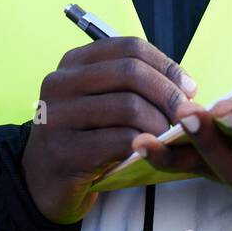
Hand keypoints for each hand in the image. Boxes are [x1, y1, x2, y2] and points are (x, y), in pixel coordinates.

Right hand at [22, 37, 197, 224]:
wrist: (43, 183)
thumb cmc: (84, 137)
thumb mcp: (102, 101)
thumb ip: (134, 85)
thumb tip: (186, 86)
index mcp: (73, 63)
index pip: (129, 47)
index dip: (166, 65)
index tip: (189, 87)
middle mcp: (60, 83)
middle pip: (130, 72)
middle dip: (168, 93)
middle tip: (187, 114)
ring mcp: (58, 117)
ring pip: (128, 106)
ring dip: (160, 122)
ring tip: (171, 136)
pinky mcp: (64, 152)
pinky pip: (120, 140)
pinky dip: (145, 144)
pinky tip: (152, 151)